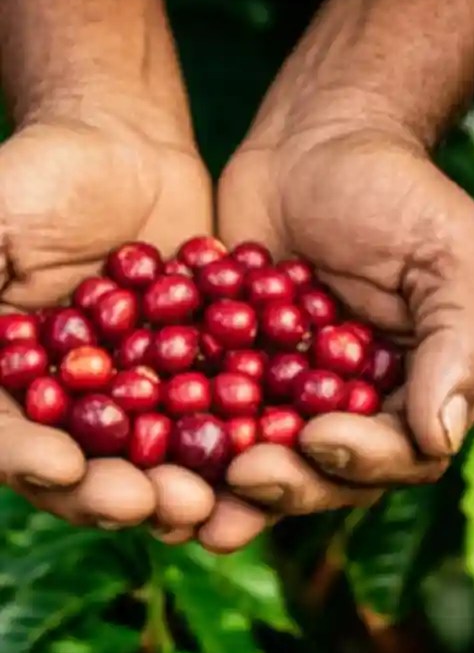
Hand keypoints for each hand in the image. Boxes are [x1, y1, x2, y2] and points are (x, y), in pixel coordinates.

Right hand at [0, 108, 215, 537]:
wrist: (126, 147)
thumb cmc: (37, 178)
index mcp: (6, 385)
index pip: (8, 437)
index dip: (30, 459)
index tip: (62, 467)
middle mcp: (73, 407)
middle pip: (90, 469)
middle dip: (120, 493)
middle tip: (158, 505)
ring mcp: (140, 400)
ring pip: (159, 461)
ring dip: (185, 488)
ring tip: (212, 504)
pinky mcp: (203, 382)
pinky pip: (222, 420)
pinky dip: (241, 445)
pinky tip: (268, 459)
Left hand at [207, 112, 473, 552]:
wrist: (315, 139)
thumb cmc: (398, 188)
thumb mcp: (450, 251)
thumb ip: (461, 340)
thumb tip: (441, 435)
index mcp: (424, 387)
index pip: (409, 452)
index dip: (367, 459)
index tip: (320, 438)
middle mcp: (365, 407)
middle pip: (336, 477)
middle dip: (293, 484)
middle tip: (247, 472)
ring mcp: (298, 399)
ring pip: (272, 467)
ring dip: (234, 492)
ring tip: (190, 502)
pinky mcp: (238, 379)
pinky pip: (214, 428)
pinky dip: (187, 451)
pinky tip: (151, 460)